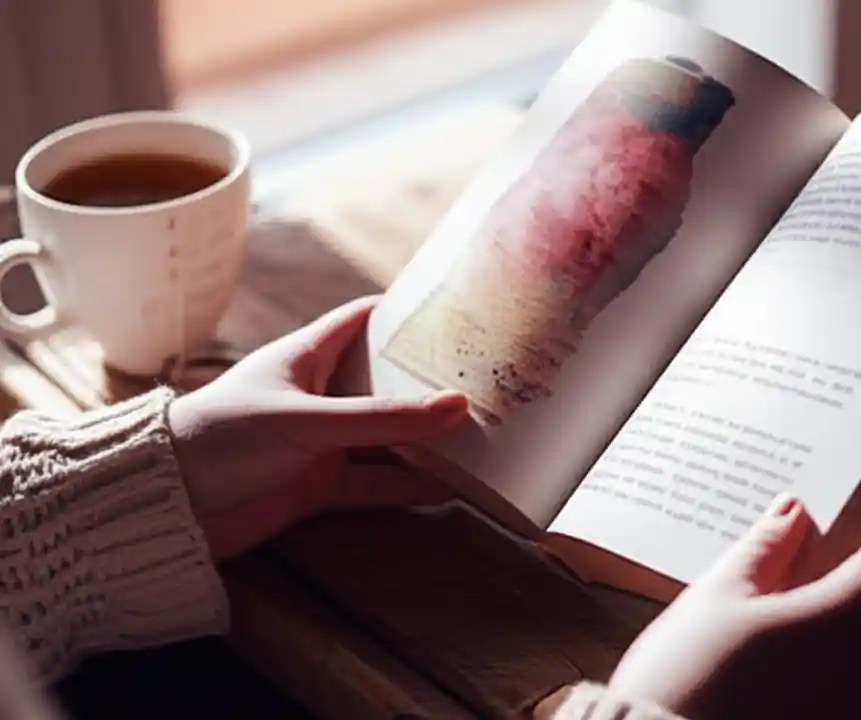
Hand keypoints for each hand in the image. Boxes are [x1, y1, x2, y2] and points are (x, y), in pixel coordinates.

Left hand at [168, 296, 468, 559]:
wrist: (166, 510)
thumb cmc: (221, 439)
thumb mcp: (306, 421)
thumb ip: (380, 419)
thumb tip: (458, 406)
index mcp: (307, 356)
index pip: (363, 319)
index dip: (405, 312)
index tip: (455, 312)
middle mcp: (319, 395)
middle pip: (387, 381)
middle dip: (431, 383)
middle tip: (488, 381)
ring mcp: (321, 442)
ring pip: (388, 436)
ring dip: (428, 441)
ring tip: (484, 438)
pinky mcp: (318, 486)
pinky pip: (376, 482)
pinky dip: (410, 487)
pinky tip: (451, 488)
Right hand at [608, 445, 860, 718]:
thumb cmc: (685, 683)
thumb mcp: (719, 597)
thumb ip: (766, 547)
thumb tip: (795, 514)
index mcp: (850, 618)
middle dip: (858, 549)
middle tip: (820, 514)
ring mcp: (859, 702)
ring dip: (834, 596)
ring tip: (776, 576)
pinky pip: (844, 662)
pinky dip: (821, 635)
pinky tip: (773, 626)